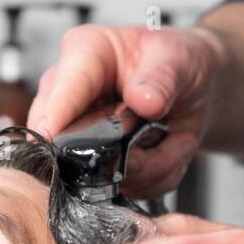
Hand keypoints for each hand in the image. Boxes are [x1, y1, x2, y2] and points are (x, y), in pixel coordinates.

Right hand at [27, 24, 226, 198]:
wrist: (195, 91)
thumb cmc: (178, 62)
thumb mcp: (179, 59)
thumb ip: (163, 78)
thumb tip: (144, 101)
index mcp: (83, 55)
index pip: (62, 92)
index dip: (54, 118)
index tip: (49, 139)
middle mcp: (71, 98)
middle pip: (69, 145)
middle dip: (123, 153)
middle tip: (162, 129)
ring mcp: (80, 137)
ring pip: (104, 175)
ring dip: (150, 166)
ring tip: (172, 135)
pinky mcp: (98, 167)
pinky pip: (127, 189)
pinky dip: (156, 176)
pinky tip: (166, 149)